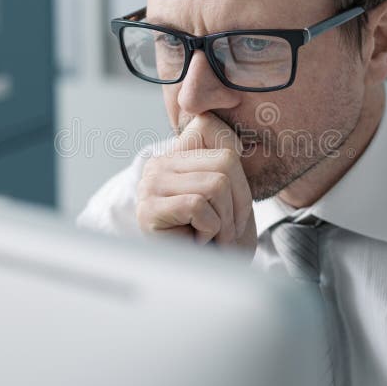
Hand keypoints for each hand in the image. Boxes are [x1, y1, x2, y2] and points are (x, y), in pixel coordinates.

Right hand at [136, 113, 256, 254]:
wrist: (207, 282)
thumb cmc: (220, 241)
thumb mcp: (232, 192)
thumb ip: (227, 157)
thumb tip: (225, 103)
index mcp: (180, 153)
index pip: (214, 126)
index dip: (237, 166)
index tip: (232, 203)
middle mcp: (161, 163)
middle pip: (225, 161)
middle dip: (237, 203)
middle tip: (223, 229)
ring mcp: (151, 184)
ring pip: (216, 184)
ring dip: (224, 221)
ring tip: (210, 236)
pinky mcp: (148, 208)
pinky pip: (200, 205)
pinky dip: (210, 230)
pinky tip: (197, 241)